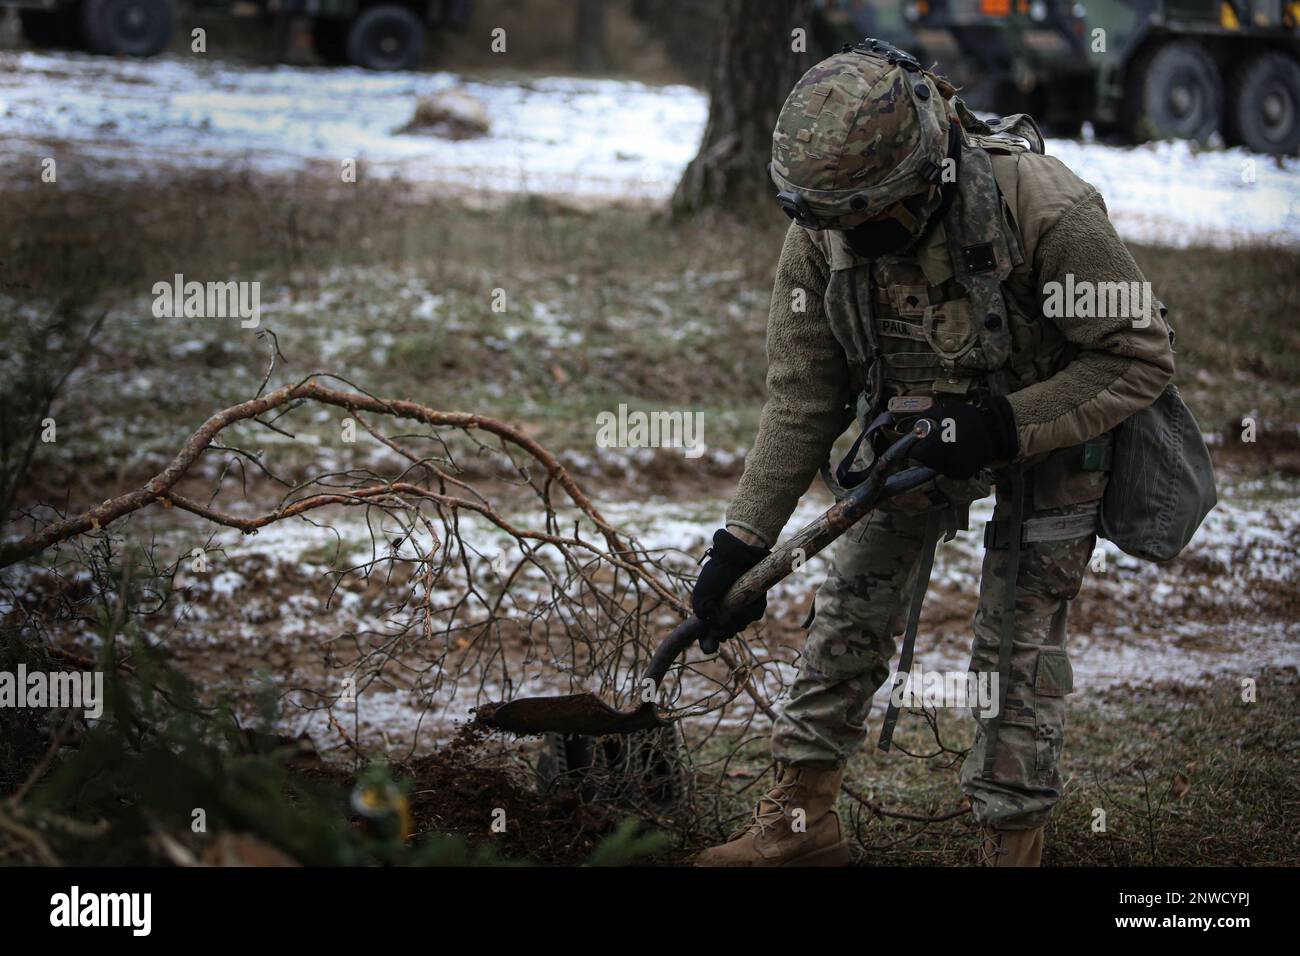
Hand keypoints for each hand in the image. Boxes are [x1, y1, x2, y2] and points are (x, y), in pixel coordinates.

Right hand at [691, 529, 769, 652]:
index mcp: (711, 611)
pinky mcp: (756, 601)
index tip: (713, 639)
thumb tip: (714, 631)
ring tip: (736, 603)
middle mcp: (726, 611)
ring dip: (739, 618)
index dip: (711, 640)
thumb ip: (703, 615)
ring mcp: (741, 607)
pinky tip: (747, 600)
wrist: (735, 556)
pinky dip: (751, 609)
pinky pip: (756, 614)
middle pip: (728, 633)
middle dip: (727, 627)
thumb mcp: (702, 595)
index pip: (710, 635)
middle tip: (725, 615)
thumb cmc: (716, 573)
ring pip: (742, 625)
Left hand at [908, 396, 1017, 479]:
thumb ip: (922, 419)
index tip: (919, 439)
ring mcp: (953, 471)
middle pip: (923, 461)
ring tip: (949, 441)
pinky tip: (958, 449)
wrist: (996, 430)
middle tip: (934, 439)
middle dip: (925, 450)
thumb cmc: (967, 417)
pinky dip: (948, 460)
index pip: (913, 453)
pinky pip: (948, 468)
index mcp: (934, 448)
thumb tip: (908, 429)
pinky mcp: (962, 475)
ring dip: (936, 455)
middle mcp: (942, 464)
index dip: (914, 445)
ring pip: (934, 465)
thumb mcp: (942, 409)